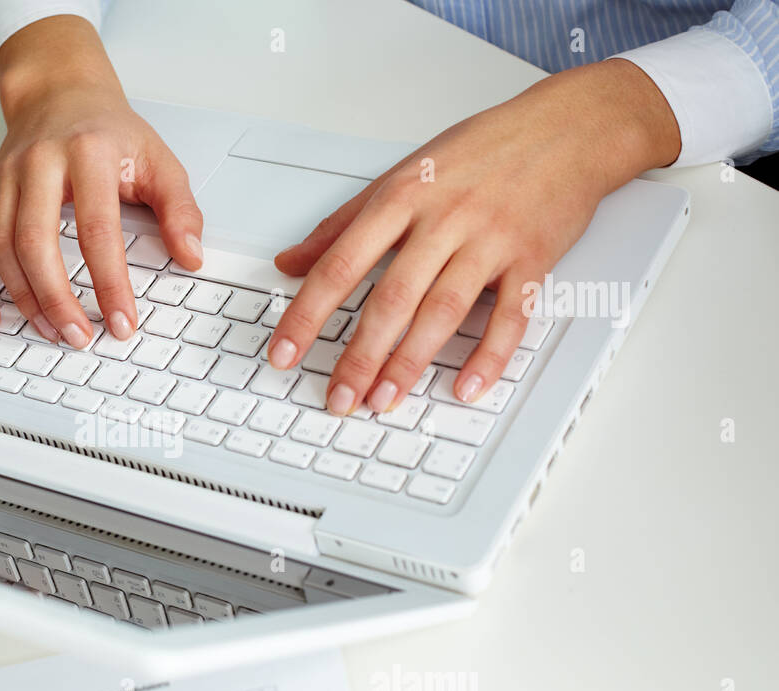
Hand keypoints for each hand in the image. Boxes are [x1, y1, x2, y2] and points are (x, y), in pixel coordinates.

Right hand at [0, 15, 202, 346]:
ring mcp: (6, 179)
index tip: (122, 321)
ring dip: (24, 298)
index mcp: (87, 154)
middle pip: (38, 242)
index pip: (97, 228)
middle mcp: (38, 164)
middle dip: (57, 298)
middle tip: (78, 337)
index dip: (109, 281)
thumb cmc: (109, 131)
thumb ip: (179, 209)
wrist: (59, 92)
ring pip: (2, 247)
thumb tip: (191, 257)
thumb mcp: (158, 159)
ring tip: (51, 331)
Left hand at [268, 60, 680, 415]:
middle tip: (338, 398)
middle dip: (360, 356)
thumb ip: (343, 224)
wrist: (569, 127)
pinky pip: (511, 316)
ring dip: (411, 363)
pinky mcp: (533, 259)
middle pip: (392, 298)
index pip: (341, 264)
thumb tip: (290, 262)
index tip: (283, 352)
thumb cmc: (482, 150)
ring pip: (443, 310)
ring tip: (384, 400)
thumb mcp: (402, 174)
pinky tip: (466, 387)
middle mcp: (444, 219)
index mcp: (402, 198)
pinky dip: (489, 356)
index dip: (307, 313)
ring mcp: (490, 240)